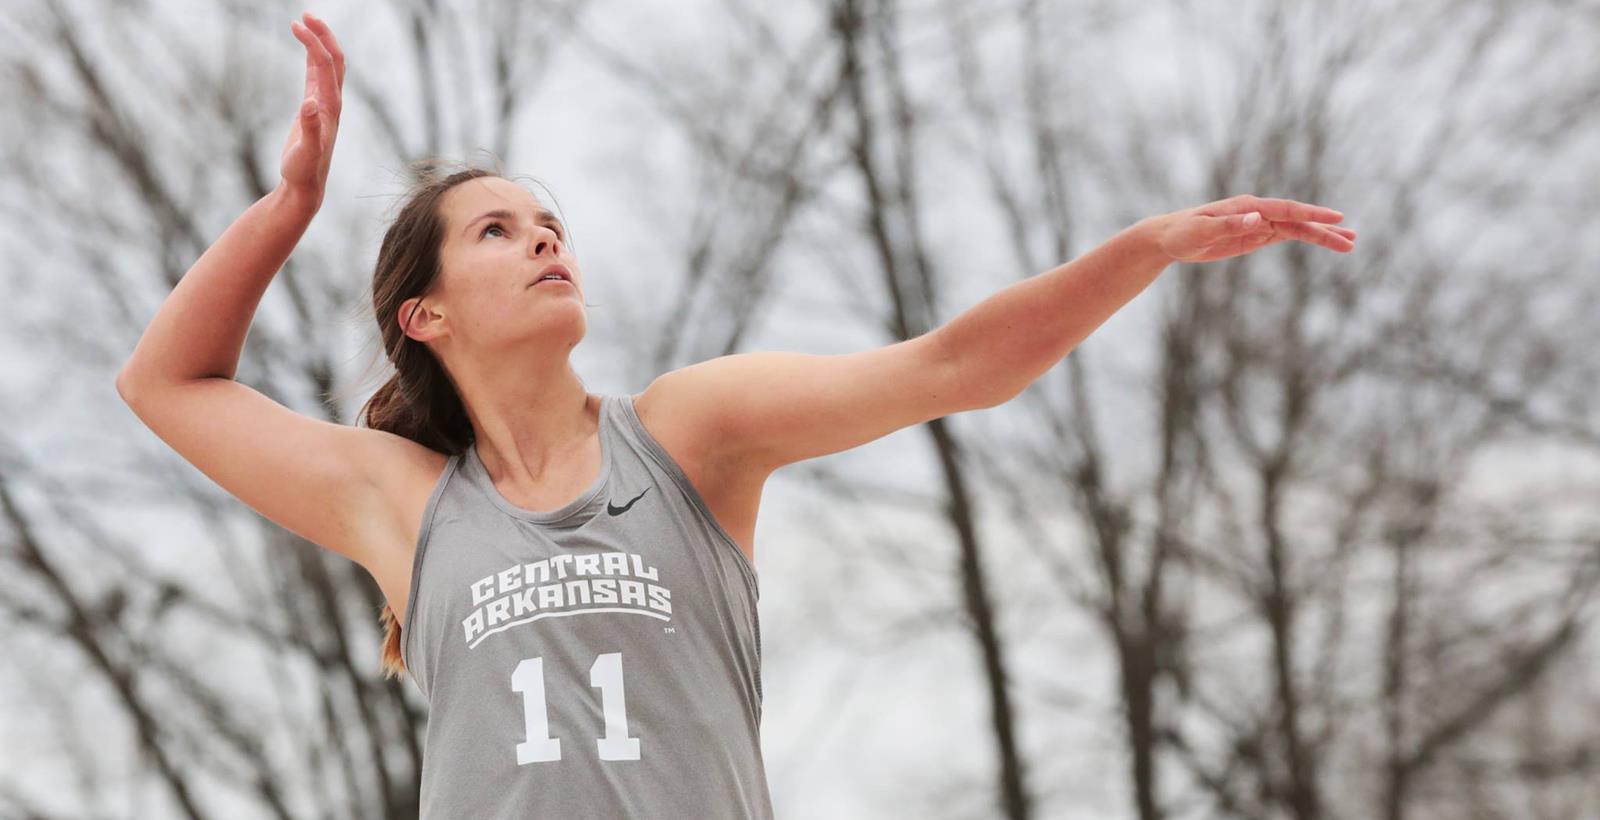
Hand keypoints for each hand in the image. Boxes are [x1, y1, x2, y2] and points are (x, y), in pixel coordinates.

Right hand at [278, 12, 344, 209]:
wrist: (306, 187)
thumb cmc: (304, 172)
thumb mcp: (306, 152)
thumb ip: (309, 129)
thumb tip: (310, 103)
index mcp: (331, 108)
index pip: (326, 66)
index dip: (314, 43)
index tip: (296, 25)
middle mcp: (332, 103)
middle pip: (334, 61)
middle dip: (323, 35)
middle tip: (306, 14)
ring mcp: (324, 106)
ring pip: (327, 67)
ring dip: (319, 44)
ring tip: (304, 23)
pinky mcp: (315, 110)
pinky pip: (317, 78)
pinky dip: (312, 59)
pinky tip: (306, 48)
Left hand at [1144, 195, 1355, 263]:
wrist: (1169, 237)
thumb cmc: (1182, 233)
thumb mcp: (1203, 231)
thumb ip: (1230, 224)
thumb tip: (1257, 217)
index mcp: (1247, 207)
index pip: (1286, 210)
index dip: (1311, 215)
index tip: (1336, 219)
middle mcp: (1257, 212)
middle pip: (1297, 221)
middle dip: (1325, 230)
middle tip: (1353, 240)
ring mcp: (1257, 223)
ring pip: (1296, 229)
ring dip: (1321, 236)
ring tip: (1348, 244)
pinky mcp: (1254, 236)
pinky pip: (1284, 236)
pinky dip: (1304, 238)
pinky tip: (1323, 240)